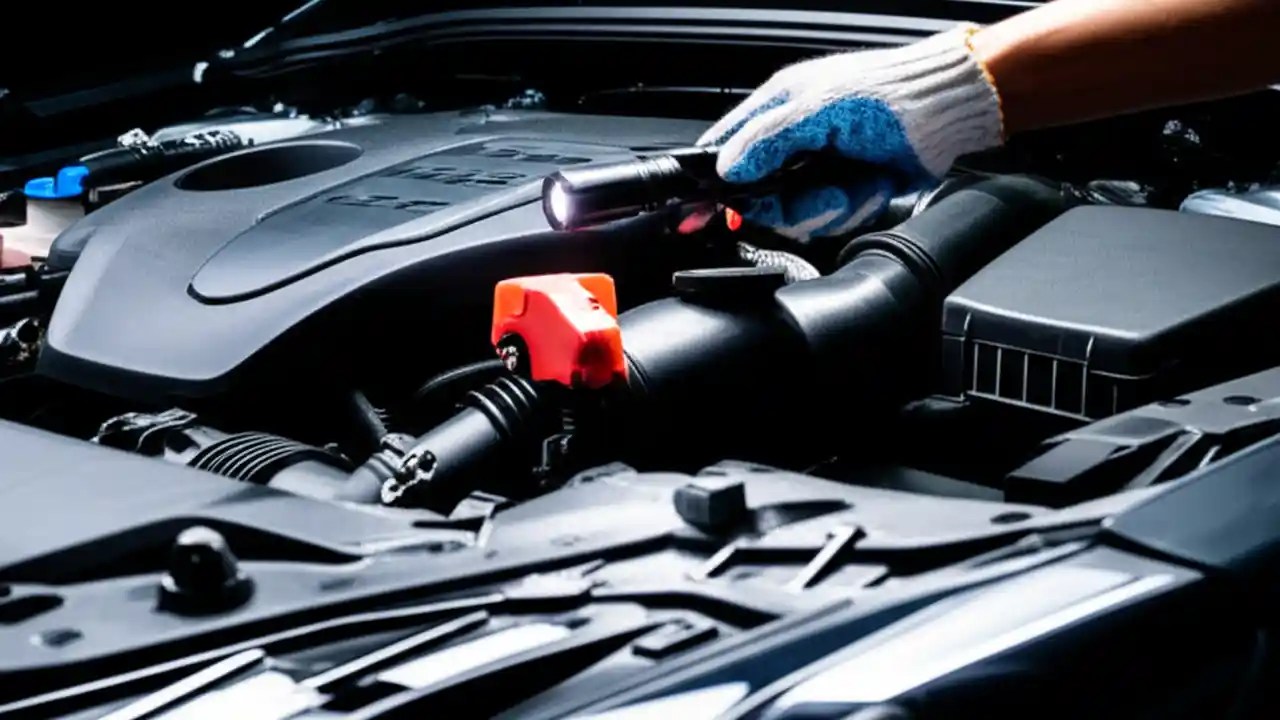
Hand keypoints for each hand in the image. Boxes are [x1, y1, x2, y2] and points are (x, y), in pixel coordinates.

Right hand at [698, 24, 1003, 239]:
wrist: (947, 115)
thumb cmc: (890, 96)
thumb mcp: (819, 110)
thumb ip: (768, 139)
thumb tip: (728, 167)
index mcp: (778, 109)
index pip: (727, 147)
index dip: (718, 179)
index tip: (715, 208)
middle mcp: (794, 142)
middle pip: (762, 196)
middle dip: (792, 205)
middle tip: (821, 194)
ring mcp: (820, 169)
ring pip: (798, 215)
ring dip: (831, 207)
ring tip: (856, 185)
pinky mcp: (846, 192)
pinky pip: (832, 220)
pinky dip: (856, 208)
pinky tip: (873, 185)